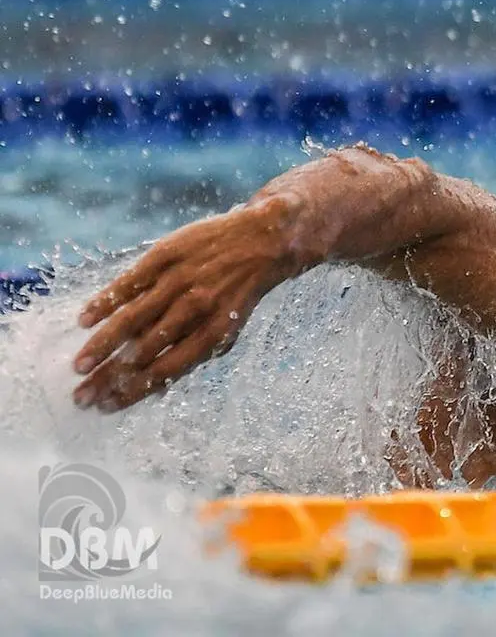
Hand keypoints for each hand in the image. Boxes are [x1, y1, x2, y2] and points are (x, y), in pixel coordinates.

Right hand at [72, 198, 300, 412]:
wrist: (262, 242)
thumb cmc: (238, 293)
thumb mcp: (228, 328)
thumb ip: (195, 353)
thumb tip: (157, 387)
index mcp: (212, 333)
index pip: (167, 371)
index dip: (134, 391)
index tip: (107, 406)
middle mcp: (194, 310)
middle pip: (143, 351)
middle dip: (110, 377)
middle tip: (81, 396)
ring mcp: (178, 282)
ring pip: (132, 319)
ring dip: (102, 346)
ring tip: (79, 366)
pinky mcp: (165, 257)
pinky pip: (129, 282)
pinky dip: (105, 302)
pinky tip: (84, 320)